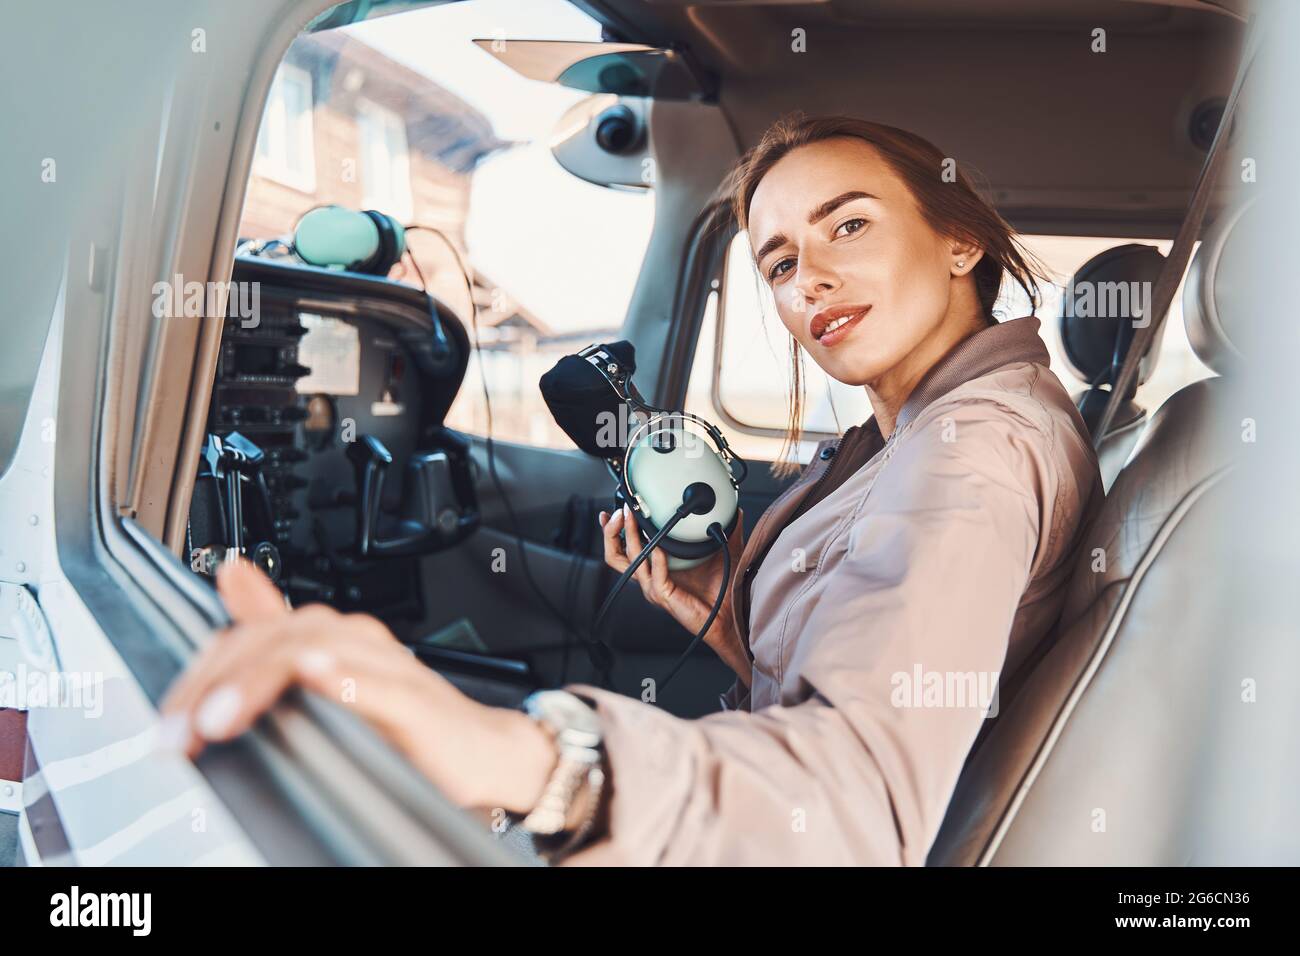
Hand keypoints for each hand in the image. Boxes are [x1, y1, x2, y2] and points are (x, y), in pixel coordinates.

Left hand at [159, 561, 557, 813]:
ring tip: (221, 716)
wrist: (482, 749)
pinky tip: (318, 682)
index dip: (201, 675)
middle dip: (218, 683)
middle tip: (183, 730)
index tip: (168, 726)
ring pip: (316, 653)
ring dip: (262, 682)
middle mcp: (356, 640)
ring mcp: (390, 669)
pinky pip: (381, 688)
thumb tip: (231, 574)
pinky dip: (346, 682)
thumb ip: (276, 626)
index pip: (249, 636)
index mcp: (329, 633)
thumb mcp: (329, 672)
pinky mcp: (419, 705)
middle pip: (274, 639)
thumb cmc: (406, 720)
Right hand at [599, 504, 750, 683]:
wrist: (730, 615)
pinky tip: (659, 546)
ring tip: (632, 520)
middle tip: (621, 512)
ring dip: (629, 538)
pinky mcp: (663, 596)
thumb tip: (734, 512)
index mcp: (656, 568)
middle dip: (612, 531)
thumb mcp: (721, 552)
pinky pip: (654, 576)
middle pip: (615, 555)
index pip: (624, 548)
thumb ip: (725, 530)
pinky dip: (656, 558)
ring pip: (629, 562)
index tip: (613, 511)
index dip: (614, 531)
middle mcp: (650, 577)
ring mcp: (654, 587)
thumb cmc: (722, 590)